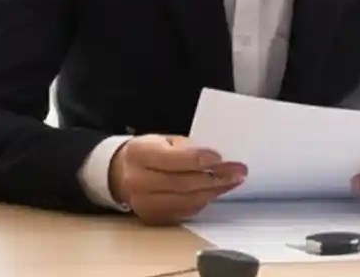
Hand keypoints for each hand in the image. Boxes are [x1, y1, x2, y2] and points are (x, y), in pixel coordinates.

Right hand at [108, 135, 246, 224]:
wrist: (121, 173)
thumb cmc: (149, 152)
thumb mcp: (163, 140)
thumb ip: (187, 148)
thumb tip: (218, 159)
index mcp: (139, 154)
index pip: (172, 159)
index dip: (198, 159)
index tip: (220, 157)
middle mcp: (137, 181)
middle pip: (182, 183)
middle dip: (214, 177)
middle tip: (238, 171)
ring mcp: (143, 203)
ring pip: (186, 200)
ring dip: (214, 191)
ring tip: (233, 181)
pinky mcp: (152, 217)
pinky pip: (184, 212)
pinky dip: (203, 201)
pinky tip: (216, 191)